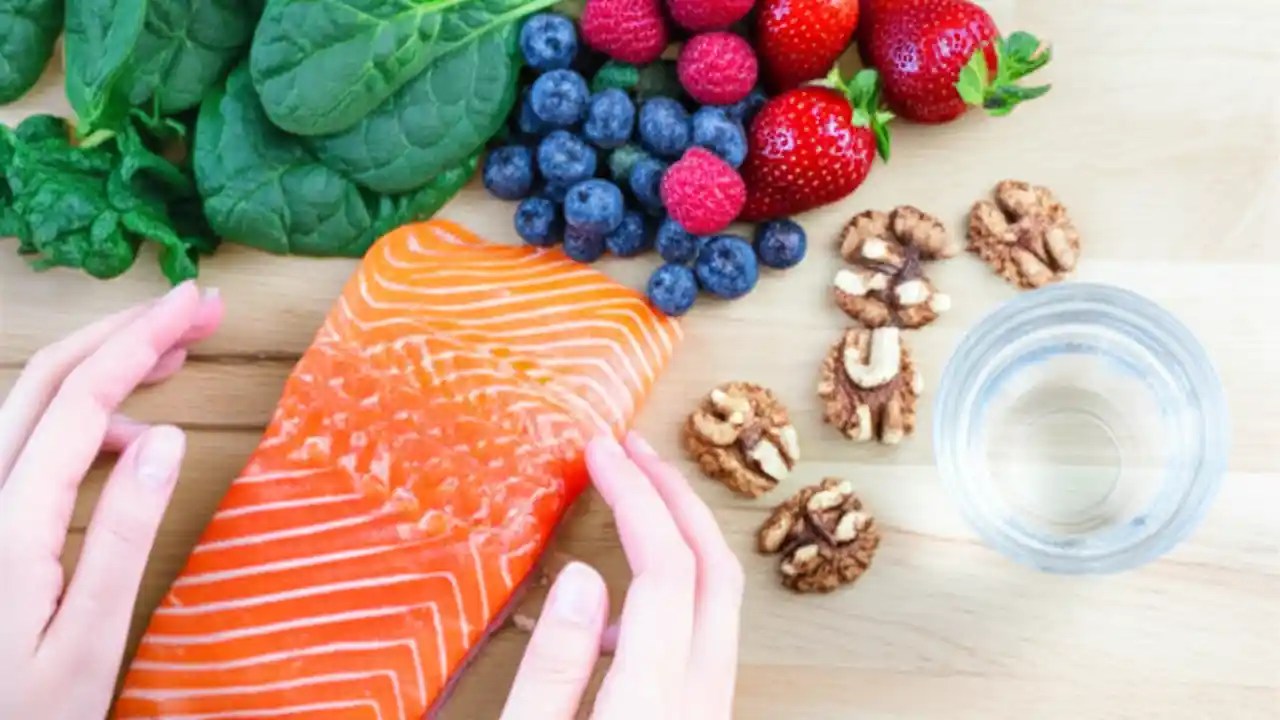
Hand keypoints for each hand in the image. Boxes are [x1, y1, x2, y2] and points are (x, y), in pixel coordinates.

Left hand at [0, 282, 222, 719]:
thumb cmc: (26, 712)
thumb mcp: (87, 641)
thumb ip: (123, 537)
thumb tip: (164, 437)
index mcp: (12, 522)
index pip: (81, 399)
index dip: (141, 340)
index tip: (197, 301)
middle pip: (48, 378)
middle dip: (125, 331)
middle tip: (198, 309)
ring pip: (33, 403)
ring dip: (104, 366)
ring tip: (173, 358)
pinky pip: (27, 440)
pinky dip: (83, 415)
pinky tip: (126, 437)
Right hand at [500, 434, 743, 719]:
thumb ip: (551, 671)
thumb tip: (580, 577)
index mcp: (653, 705)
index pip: (665, 571)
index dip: (636, 496)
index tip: (601, 451)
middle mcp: (701, 704)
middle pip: (714, 572)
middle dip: (675, 496)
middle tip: (635, 450)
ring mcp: (711, 713)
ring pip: (722, 602)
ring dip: (686, 536)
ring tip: (638, 496)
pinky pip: (709, 637)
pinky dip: (682, 588)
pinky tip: (623, 602)